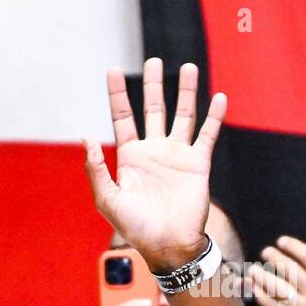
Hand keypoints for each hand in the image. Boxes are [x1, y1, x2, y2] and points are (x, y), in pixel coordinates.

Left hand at [84, 58, 225, 271]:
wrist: (168, 245)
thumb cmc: (135, 227)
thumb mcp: (108, 198)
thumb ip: (96, 168)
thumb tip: (85, 137)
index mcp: (130, 157)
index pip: (122, 118)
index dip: (118, 94)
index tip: (113, 69)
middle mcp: (154, 151)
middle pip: (153, 109)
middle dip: (153, 85)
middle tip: (153, 60)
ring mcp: (177, 155)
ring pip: (183, 115)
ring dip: (186, 92)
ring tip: (189, 67)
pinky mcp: (199, 163)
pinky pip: (208, 134)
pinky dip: (215, 116)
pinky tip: (219, 97)